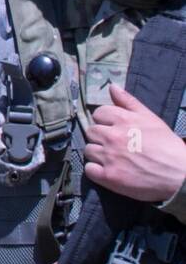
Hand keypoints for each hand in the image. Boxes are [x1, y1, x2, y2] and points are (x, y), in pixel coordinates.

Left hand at [83, 86, 185, 202]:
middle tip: (114, 145)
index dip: (105, 121)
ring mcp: (109, 157)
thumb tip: (112, 86)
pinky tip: (108, 171)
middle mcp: (112, 137)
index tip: (114, 129)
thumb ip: (129, 101)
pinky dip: (96, 171)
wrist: (181, 175)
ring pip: (88, 150)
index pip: (98, 113)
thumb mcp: (150, 118)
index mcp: (122, 120)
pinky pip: (89, 170)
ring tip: (114, 158)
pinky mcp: (109, 176)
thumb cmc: (167, 145)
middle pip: (91, 132)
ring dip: (98, 154)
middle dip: (100, 137)